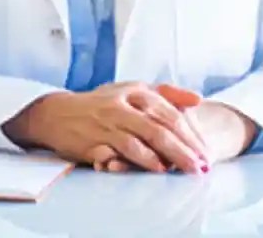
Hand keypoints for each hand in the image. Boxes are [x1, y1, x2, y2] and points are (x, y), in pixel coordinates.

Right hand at [2, 82, 209, 173]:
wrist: (56, 113)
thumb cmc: (99, 104)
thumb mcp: (131, 91)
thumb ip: (166, 95)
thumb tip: (198, 100)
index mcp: (136, 92)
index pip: (170, 115)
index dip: (191, 135)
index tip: (206, 153)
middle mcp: (122, 105)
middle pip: (160, 129)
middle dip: (185, 149)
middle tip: (202, 166)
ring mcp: (107, 123)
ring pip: (143, 140)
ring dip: (167, 157)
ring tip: (185, 170)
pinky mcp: (94, 140)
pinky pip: (120, 152)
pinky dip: (140, 160)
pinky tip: (155, 168)